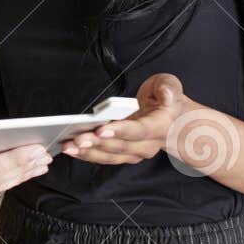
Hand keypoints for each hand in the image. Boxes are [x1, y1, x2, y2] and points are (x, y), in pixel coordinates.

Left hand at [61, 73, 186, 165]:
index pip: (139, 131)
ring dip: (88, 152)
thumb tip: (165, 94)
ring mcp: (135, 152)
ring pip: (110, 156)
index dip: (120, 131)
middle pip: (121, 146)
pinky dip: (87, 154)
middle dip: (97, 143)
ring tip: (68, 145)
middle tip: (77, 139)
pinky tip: (71, 149)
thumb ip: (168, 87)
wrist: (174, 123)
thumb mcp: (171, 86)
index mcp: (160, 126)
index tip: (101, 129)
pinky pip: (105, 157)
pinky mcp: (124, 155)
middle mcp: (148, 144)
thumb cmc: (167, 102)